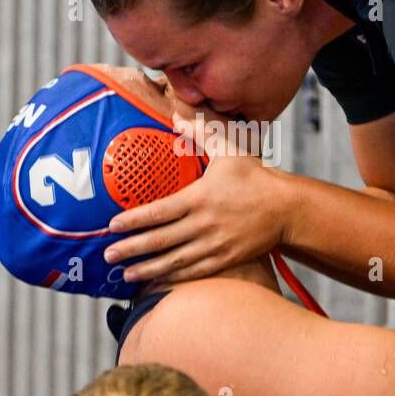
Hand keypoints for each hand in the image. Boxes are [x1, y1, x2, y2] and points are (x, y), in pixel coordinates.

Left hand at [103, 108, 296, 284]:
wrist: (286, 209)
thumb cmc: (256, 178)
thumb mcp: (229, 150)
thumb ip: (201, 133)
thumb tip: (178, 114)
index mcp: (200, 198)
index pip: (158, 212)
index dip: (133, 221)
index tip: (111, 227)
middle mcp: (204, 224)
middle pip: (160, 240)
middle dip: (131, 249)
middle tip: (108, 255)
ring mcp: (215, 245)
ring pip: (174, 261)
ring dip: (147, 269)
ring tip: (125, 274)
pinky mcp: (226, 259)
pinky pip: (195, 271)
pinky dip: (174, 278)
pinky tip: (157, 281)